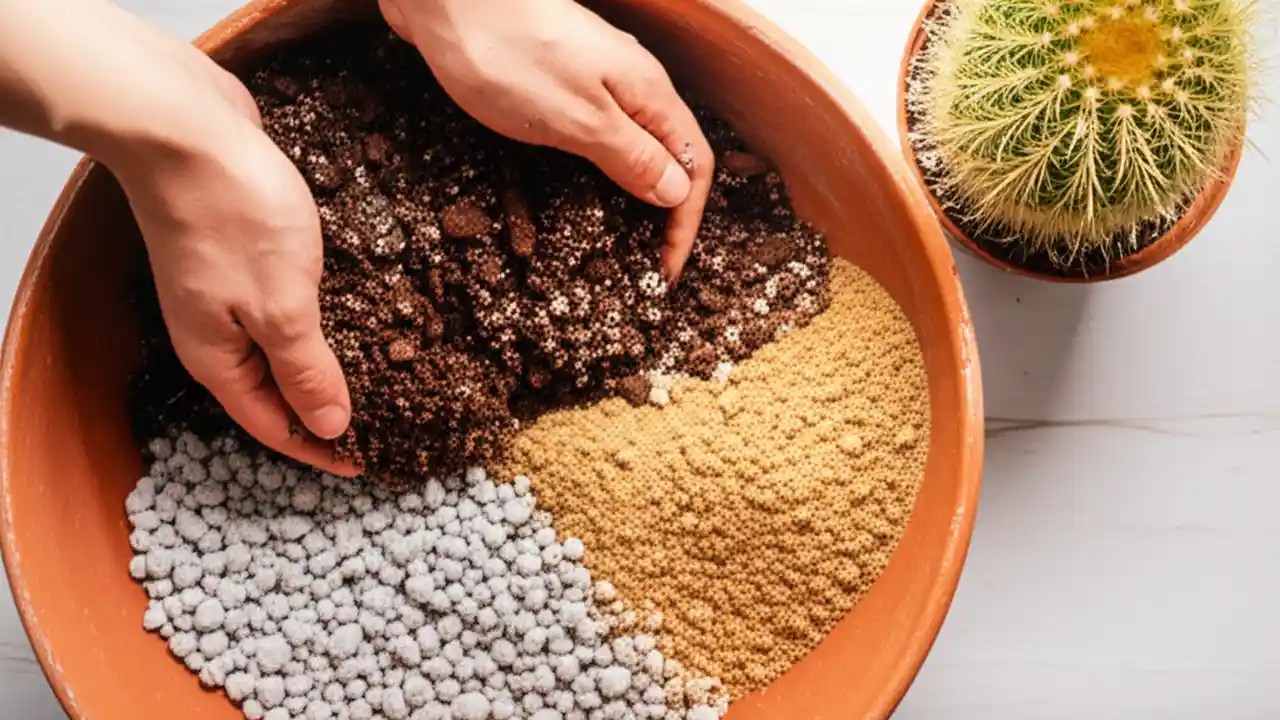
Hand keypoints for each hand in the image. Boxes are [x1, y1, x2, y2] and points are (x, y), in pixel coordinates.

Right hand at [4, 1, 356, 473]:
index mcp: (221, 360)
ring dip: (325, 365)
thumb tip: (326, 427)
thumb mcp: (281, 305)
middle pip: (276, 393)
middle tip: (382, 424)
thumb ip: (304, 369)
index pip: (275, 427)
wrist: (186, 128)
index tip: (368, 463)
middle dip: (324, 412)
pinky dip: (318, 320)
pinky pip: (285, 305)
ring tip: (377, 377)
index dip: (321, 450)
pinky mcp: (241, 256)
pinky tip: (353, 314)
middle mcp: (218, 334)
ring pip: (282, 347)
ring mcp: (225, 293)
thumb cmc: (230, 214)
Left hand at [379, 0, 713, 279]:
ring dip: (629, 193)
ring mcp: (591, 78)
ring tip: (613, 239)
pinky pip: (590, 132)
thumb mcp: (579, 119)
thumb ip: (632, 156)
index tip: (664, 274)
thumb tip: (676, 192)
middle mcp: (629, 84)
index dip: (685, 223)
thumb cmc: (509, 50)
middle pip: (668, 155)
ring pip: (629, 143)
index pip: (694, 167)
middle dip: (663, 213)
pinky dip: (593, 169)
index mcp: (648, 94)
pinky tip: (571, 190)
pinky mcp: (553, 78)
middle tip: (642, 264)